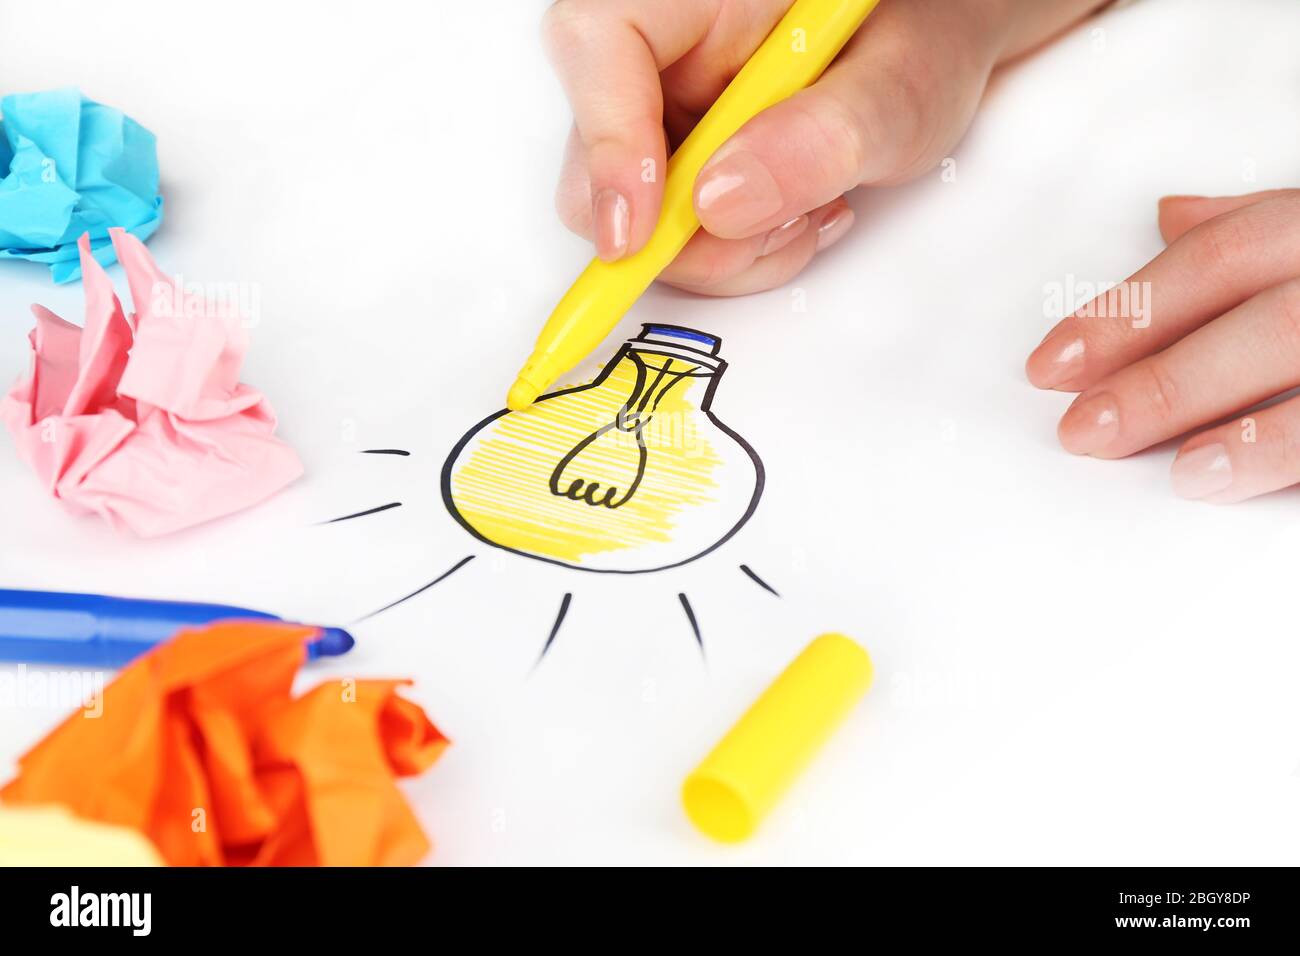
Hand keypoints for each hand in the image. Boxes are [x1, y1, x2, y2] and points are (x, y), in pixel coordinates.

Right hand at [544, 0, 1109, 295]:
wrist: (948, 42)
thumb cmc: (932, 30)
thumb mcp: (902, 80)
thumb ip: (823, 136)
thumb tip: (721, 204)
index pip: (598, 42)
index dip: (607, 143)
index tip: (638, 231)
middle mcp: (666, 41)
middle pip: (598, 147)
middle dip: (677, 227)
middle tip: (767, 234)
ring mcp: (668, 102)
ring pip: (633, 208)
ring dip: (718, 249)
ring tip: (806, 217)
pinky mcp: (684, 154)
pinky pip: (674, 230)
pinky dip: (734, 250)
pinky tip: (794, 218)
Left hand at [1026, 189, 1299, 502]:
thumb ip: (1251, 229)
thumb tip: (1171, 217)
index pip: (1214, 260)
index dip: (1127, 313)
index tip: (1052, 363)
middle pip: (1259, 321)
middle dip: (1164, 376)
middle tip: (1084, 428)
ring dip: (1240, 427)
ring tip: (1179, 471)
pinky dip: (1282, 449)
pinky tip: (1231, 480)